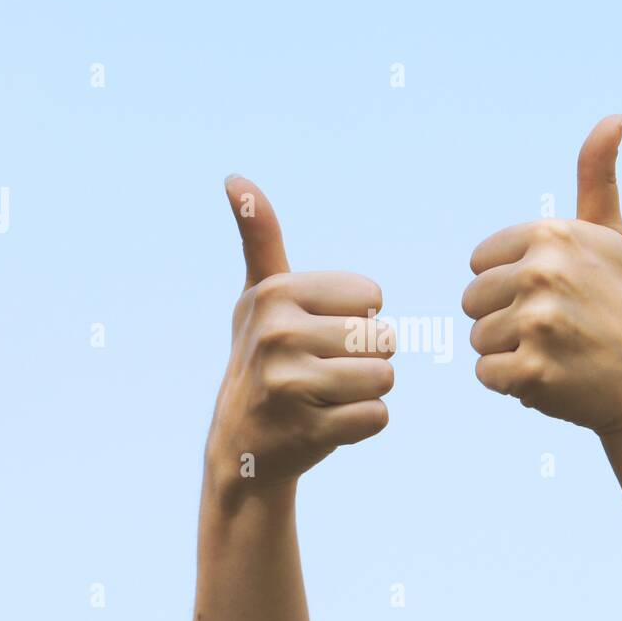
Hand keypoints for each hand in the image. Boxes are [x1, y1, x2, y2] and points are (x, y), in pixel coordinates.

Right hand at [206, 175, 395, 498]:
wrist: (242, 441)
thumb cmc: (264, 356)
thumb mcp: (260, 295)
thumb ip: (260, 237)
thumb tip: (236, 179)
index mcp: (275, 292)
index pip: (372, 295)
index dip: (356, 318)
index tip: (316, 334)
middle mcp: (277, 333)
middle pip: (384, 337)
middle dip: (365, 358)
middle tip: (321, 371)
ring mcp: (290, 384)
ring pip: (386, 378)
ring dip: (366, 392)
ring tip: (325, 396)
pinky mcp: (308, 431)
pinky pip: (378, 417)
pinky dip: (362, 425)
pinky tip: (326, 423)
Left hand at [461, 115, 621, 442]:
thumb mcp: (614, 237)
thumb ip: (598, 178)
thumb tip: (613, 117)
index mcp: (552, 234)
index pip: (480, 263)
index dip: (509, 285)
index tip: (554, 297)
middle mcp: (543, 272)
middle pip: (473, 301)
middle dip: (504, 320)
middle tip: (556, 331)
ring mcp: (538, 322)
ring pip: (477, 339)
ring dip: (508, 352)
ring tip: (556, 353)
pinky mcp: (531, 370)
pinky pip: (487, 374)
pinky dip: (512, 384)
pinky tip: (552, 378)